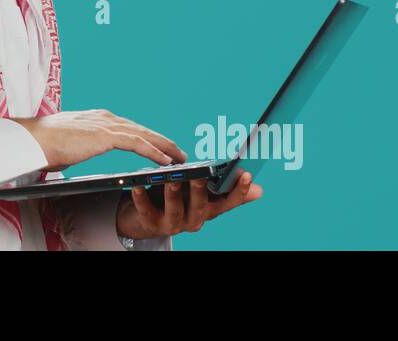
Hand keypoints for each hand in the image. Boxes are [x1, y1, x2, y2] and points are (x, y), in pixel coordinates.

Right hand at [9, 109, 186, 171]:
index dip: (147, 137)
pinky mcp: (107, 136)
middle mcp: (105, 118)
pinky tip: (166, 161)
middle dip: (162, 141)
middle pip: (141, 129)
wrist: (34, 140)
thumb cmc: (44, 143)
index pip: (129, 127)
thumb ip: (78, 144)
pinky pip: (138, 144)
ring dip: (165, 147)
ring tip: (180, 157)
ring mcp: (107, 125)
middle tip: (178, 151)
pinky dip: (155, 152)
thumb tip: (76, 150)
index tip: (159, 146)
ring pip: (145, 136)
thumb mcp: (68, 142)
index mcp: (96, 118)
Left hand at [115, 172, 262, 240]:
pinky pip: (147, 210)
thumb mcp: (203, 194)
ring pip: (175, 209)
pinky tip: (137, 185)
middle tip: (202, 174)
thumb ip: (226, 190)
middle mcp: (194, 220)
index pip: (229, 203)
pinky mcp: (151, 223)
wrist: (146, 218)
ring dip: (174, 194)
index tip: (247, 174)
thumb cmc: (178, 198)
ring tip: (172, 179)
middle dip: (202, 190)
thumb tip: (259, 190)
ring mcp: (173, 224)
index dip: (239, 191)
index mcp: (209, 210)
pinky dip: (141, 197)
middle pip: (202, 206)